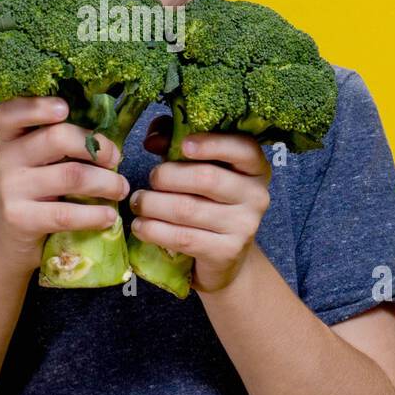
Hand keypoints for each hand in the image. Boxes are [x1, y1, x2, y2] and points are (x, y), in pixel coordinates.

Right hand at [0, 96, 129, 273]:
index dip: (38, 106)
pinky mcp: (20, 219)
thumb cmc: (33, 189)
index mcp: (9, 135)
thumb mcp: (36, 159)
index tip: (65, 109)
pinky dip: (95, 215)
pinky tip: (109, 216)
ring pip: (71, 176)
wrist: (6, 237)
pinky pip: (66, 213)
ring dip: (107, 182)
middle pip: (56, 138)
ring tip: (122, 189)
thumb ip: (60, 141)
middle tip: (116, 159)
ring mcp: (10, 189)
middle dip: (96, 147)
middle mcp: (5, 157)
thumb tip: (109, 128)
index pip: (12, 111)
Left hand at [132, 116, 272, 293]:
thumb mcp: (197, 167)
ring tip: (138, 202)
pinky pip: (183, 238)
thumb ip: (177, 142)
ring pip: (187, 209)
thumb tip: (153, 138)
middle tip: (150, 179)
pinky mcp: (227, 252)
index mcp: (255, 167)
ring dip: (153, 204)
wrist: (226, 256)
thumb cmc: (208, 201)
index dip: (212, 144)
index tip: (184, 145)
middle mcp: (256, 195)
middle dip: (167, 176)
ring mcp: (244, 226)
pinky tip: (141, 226)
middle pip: (206, 178)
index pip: (243, 148)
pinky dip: (154, 230)